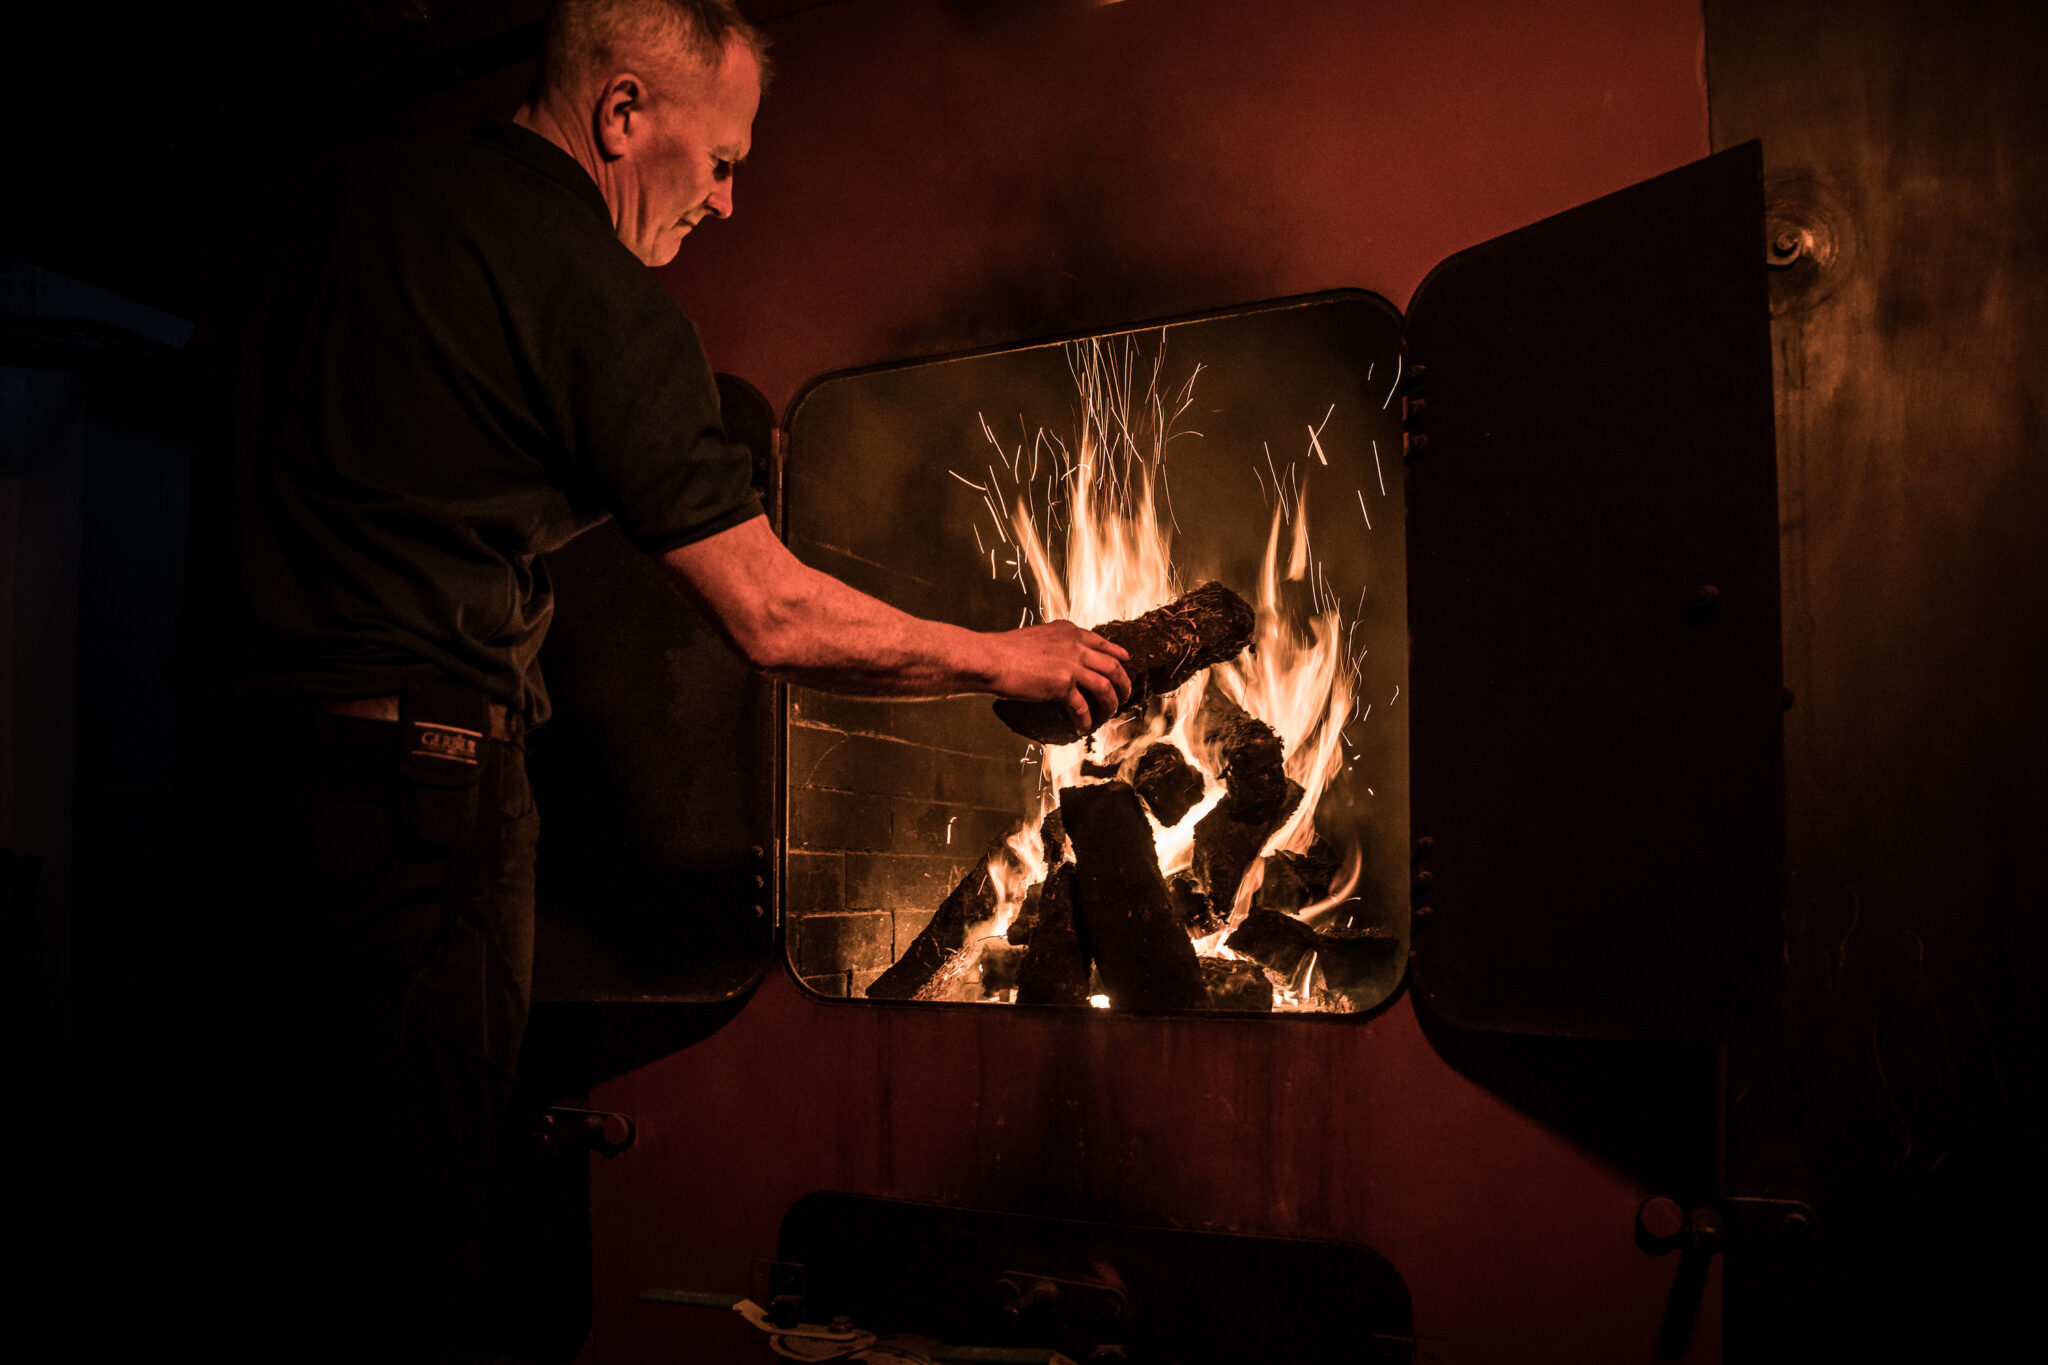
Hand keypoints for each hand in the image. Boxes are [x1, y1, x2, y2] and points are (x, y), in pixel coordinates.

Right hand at [989, 622, 1132, 735]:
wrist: (991, 659)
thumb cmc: (1005, 650)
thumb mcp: (1037, 637)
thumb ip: (1054, 644)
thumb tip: (1060, 657)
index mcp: (1069, 631)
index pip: (1103, 643)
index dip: (1118, 653)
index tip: (1126, 661)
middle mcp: (1075, 646)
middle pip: (1113, 666)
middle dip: (1124, 683)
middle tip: (1125, 695)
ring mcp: (1071, 665)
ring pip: (1105, 687)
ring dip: (1111, 703)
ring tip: (1110, 713)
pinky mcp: (1062, 685)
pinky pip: (1082, 707)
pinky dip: (1085, 720)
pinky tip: (1082, 728)